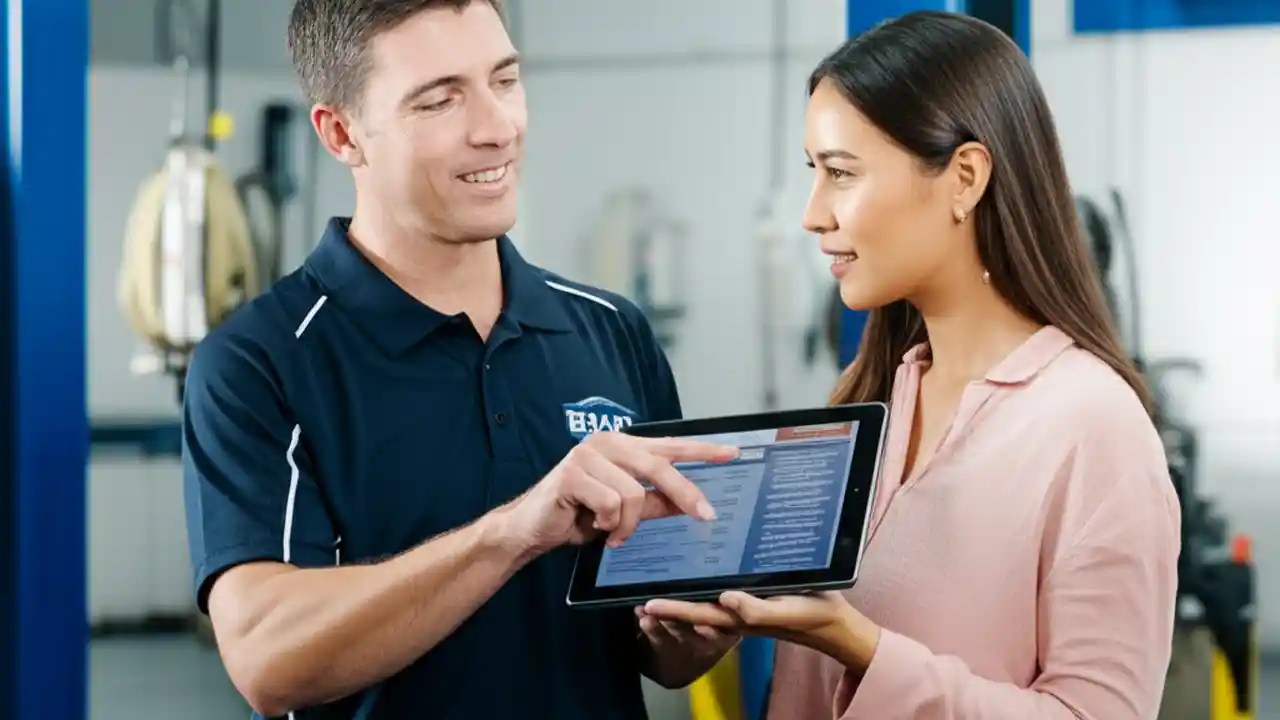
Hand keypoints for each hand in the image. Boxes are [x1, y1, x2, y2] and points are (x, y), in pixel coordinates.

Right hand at [500, 431, 738, 556]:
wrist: (532, 528)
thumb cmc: (577, 516)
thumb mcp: (624, 512)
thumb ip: (655, 503)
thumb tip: (691, 503)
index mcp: (621, 447)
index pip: (669, 445)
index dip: (702, 450)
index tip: (733, 453)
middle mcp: (606, 443)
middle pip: (659, 467)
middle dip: (685, 494)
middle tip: (706, 516)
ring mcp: (587, 454)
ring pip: (634, 493)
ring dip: (628, 523)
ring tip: (614, 534)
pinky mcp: (571, 473)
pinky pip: (610, 503)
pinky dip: (609, 524)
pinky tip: (596, 527)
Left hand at [642, 591, 880, 672]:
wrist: (832, 621)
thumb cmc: (810, 614)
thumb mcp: (785, 612)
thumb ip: (755, 610)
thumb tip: (724, 598)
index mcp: (740, 618)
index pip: (699, 614)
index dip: (674, 610)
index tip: (647, 604)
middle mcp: (735, 614)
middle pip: (694, 612)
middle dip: (667, 610)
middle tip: (638, 603)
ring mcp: (742, 607)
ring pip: (703, 607)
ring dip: (678, 605)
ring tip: (650, 600)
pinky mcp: (751, 598)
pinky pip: (718, 599)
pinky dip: (699, 595)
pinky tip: (689, 583)